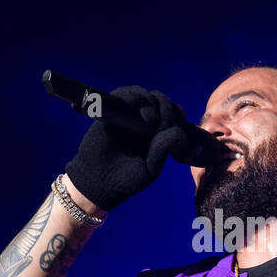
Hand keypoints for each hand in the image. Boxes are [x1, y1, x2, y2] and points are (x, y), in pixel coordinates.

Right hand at [64, 86, 194, 211]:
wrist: (98, 181)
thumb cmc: (125, 179)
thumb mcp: (150, 167)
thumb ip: (163, 149)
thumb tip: (179, 130)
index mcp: (159, 136)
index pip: (175, 116)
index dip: (177, 117)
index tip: (174, 127)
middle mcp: (146, 124)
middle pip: (163, 102)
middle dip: (166, 108)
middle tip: (157, 123)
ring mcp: (129, 117)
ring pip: (145, 96)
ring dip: (151, 100)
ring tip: (149, 117)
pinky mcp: (112, 112)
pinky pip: (123, 95)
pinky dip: (132, 95)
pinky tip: (135, 105)